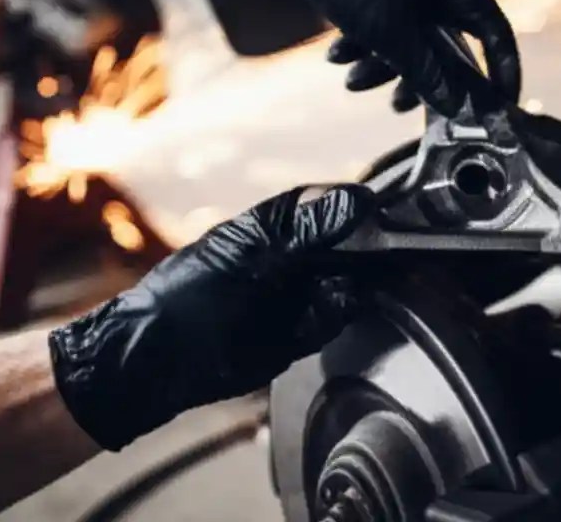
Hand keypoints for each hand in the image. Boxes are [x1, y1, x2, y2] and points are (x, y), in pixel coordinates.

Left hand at [48, 184, 370, 450]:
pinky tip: (350, 302)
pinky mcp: (307, 329)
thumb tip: (358, 200)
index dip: (367, 208)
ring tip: (384, 275)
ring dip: (370, 279)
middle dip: (378, 246)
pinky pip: (342, 313)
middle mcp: (298, 254)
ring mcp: (303, 292)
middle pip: (355, 242)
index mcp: (281, 222)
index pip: (338, 203)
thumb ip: (308, 229)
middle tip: (402, 250)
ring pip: (355, 278)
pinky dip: (349, 309)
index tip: (395, 214)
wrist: (158, 360)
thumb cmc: (190, 295)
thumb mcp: (253, 253)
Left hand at [236, 0, 520, 115]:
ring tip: (351, 82)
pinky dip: (365, 43)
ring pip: (411, 36)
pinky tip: (337, 54)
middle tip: (399, 105)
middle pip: (446, 41)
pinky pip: (386, 22)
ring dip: (382, 65)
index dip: (502, 72)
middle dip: (419, 76)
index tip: (503, 106)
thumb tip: (454, 105)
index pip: (494, 32)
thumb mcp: (387, 32)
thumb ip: (425, 72)